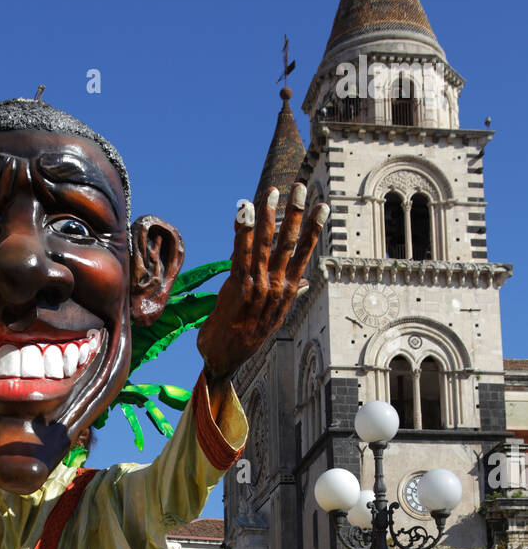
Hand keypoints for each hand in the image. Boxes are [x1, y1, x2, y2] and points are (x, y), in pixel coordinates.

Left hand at [198, 184, 329, 381]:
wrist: (225, 359)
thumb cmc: (245, 335)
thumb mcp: (272, 315)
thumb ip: (288, 295)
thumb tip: (303, 283)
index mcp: (287, 292)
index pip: (304, 254)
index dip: (314, 229)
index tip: (322, 206)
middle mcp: (276, 287)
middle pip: (288, 244)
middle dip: (294, 214)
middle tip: (299, 188)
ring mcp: (257, 288)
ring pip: (266, 245)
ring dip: (267, 216)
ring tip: (272, 193)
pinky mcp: (237, 288)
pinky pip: (240, 254)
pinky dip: (243, 231)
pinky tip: (244, 211)